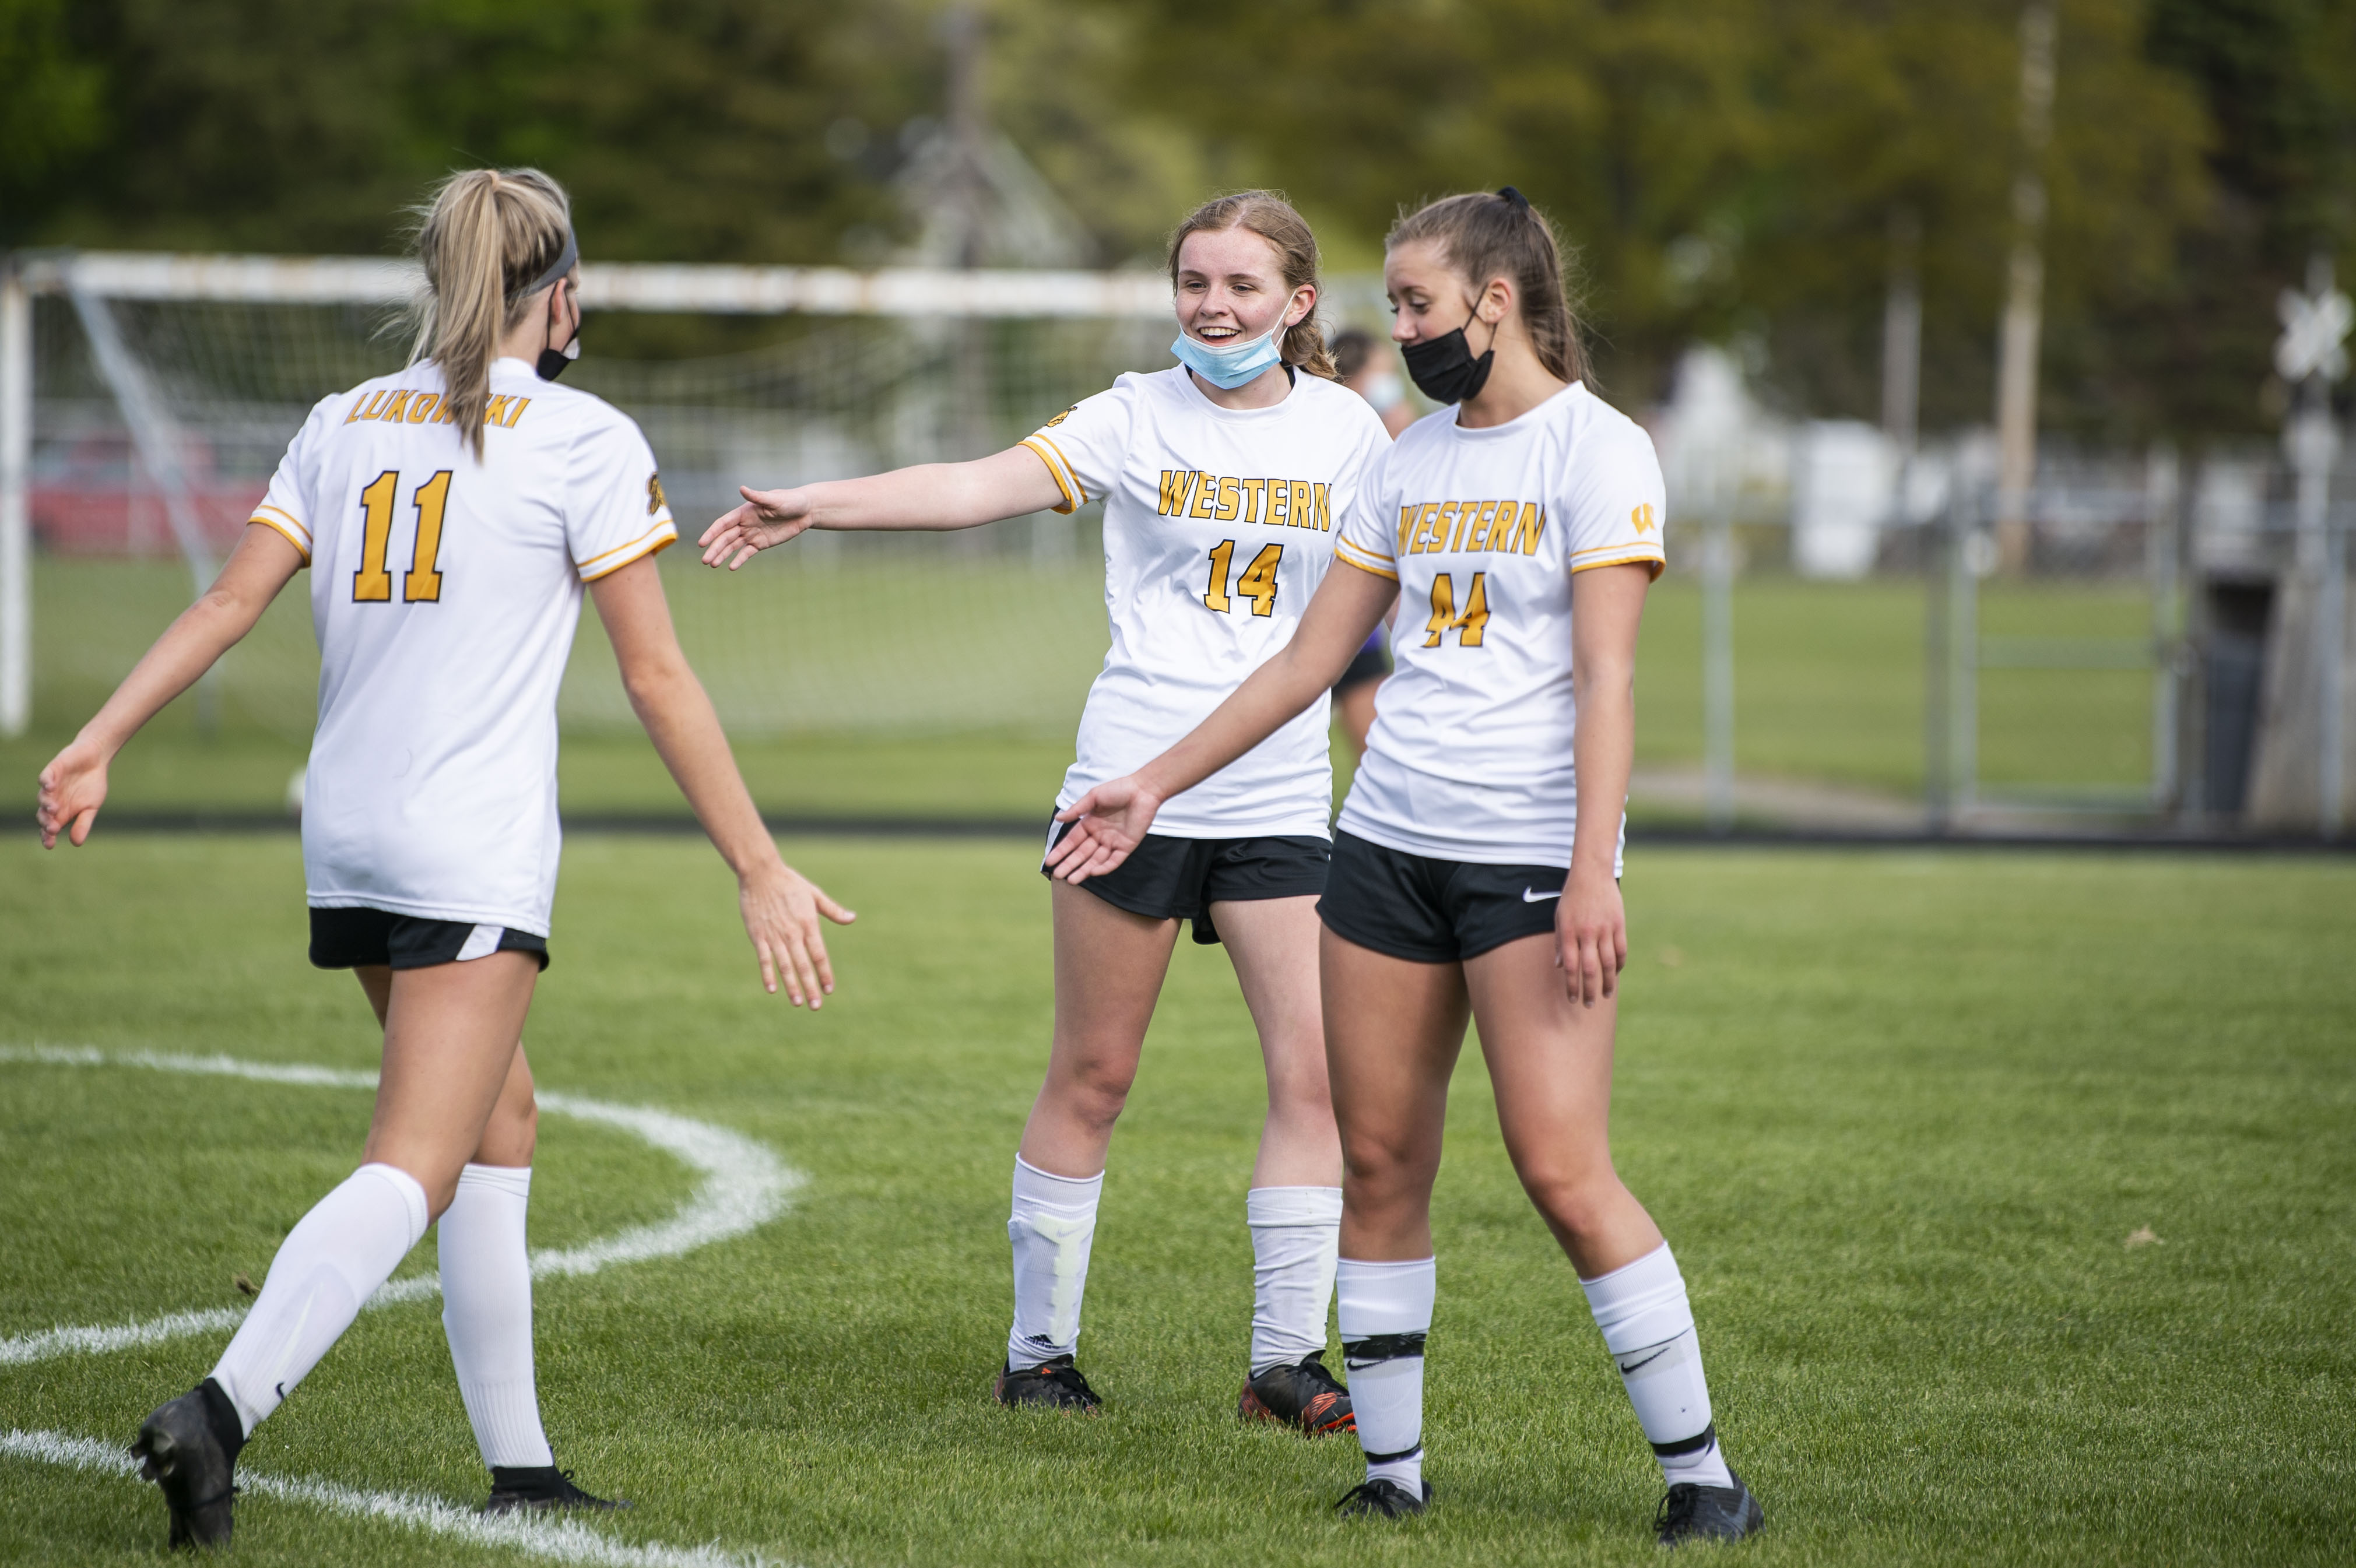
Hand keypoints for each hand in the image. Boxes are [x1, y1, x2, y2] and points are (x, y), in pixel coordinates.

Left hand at [36, 737, 111, 848]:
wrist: (96, 759)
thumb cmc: (93, 784)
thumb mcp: (92, 807)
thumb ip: (83, 823)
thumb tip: (76, 843)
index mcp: (62, 812)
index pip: (50, 827)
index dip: (47, 836)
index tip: (50, 845)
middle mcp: (53, 801)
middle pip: (43, 815)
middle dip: (46, 822)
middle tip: (52, 829)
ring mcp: (51, 786)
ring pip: (42, 798)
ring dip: (46, 804)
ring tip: (54, 809)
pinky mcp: (52, 771)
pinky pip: (45, 778)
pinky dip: (46, 783)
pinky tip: (51, 787)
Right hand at [699, 486, 816, 569]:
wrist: (806, 511)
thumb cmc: (791, 500)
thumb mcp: (774, 499)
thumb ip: (757, 497)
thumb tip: (741, 488)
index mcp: (744, 512)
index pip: (723, 524)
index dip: (711, 533)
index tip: (702, 543)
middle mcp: (745, 523)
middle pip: (725, 538)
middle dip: (715, 548)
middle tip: (705, 561)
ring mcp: (752, 534)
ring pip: (733, 546)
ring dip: (722, 555)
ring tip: (712, 565)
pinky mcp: (761, 543)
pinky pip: (747, 553)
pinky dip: (739, 559)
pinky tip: (731, 567)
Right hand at [738, 859, 855, 1006]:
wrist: (761, 873)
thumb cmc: (790, 883)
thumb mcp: (814, 894)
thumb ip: (833, 910)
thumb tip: (852, 918)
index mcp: (809, 924)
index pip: (819, 955)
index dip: (825, 973)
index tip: (829, 989)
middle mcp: (793, 933)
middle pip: (804, 965)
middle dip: (810, 987)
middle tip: (815, 1006)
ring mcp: (774, 935)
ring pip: (785, 966)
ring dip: (791, 985)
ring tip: (798, 1002)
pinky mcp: (758, 935)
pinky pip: (764, 959)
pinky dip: (768, 974)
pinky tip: (772, 989)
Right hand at [1042, 776, 1164, 884]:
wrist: (1143, 789)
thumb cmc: (1118, 789)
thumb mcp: (1093, 797)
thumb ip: (1076, 810)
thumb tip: (1057, 818)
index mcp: (1090, 823)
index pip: (1072, 841)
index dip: (1061, 851)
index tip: (1049, 861)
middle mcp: (1100, 835)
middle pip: (1082, 853)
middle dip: (1070, 864)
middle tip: (1057, 875)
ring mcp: (1113, 841)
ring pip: (1096, 860)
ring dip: (1084, 870)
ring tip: (1071, 880)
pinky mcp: (1127, 846)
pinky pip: (1114, 860)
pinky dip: (1104, 867)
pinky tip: (1092, 872)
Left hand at [1553, 863, 1625, 1007]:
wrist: (1591, 873)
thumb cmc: (1572, 897)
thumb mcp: (1560, 918)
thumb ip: (1561, 943)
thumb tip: (1560, 966)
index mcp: (1569, 932)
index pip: (1571, 966)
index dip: (1572, 985)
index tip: (1573, 998)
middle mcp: (1587, 933)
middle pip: (1589, 969)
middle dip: (1589, 990)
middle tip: (1590, 1004)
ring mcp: (1605, 929)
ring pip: (1608, 963)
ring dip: (1608, 982)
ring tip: (1606, 994)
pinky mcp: (1619, 924)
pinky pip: (1620, 950)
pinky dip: (1619, 964)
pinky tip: (1616, 973)